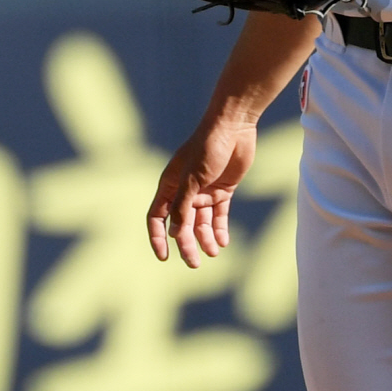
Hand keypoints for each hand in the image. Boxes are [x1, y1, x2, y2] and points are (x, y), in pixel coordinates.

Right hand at [147, 117, 258, 268]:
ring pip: (201, 222)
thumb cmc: (208, 147)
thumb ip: (183, 206)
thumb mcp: (193, 179)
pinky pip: (219, 215)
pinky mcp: (223, 189)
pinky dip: (220, 229)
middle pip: (181, 224)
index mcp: (169, 185)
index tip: (163, 257)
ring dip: (206, 239)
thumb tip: (175, 233)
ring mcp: (204, 191)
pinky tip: (223, 242)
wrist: (234, 126)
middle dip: (187, 244)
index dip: (157, 238)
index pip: (157, 217)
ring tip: (214, 252)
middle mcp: (184, 191)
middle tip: (195, 263)